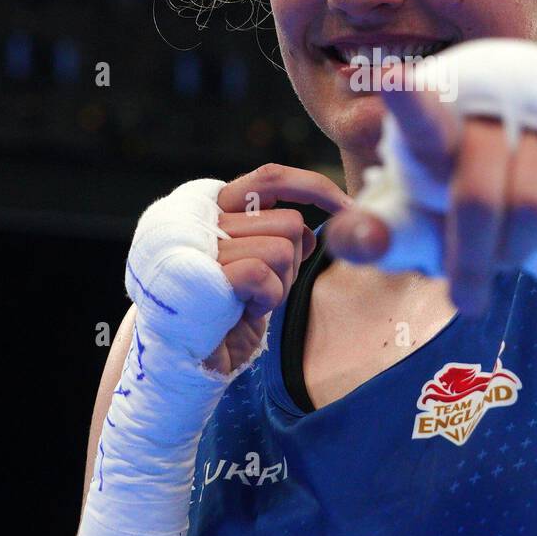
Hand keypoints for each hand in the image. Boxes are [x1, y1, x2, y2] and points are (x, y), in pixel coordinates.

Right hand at [204, 164, 352, 373]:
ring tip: (248, 300)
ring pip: (283, 248)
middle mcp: (206, 216)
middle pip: (290, 222)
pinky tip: (241, 311)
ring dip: (278, 284)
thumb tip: (329, 221)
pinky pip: (263, 271)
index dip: (315, 188)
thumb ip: (281, 233)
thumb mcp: (262, 264)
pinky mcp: (203, 270)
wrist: (189, 357)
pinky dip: (264, 297)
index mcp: (218, 206)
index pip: (271, 178)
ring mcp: (202, 242)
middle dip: (291, 263)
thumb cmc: (228, 311)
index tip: (348, 209)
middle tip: (262, 287)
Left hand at [326, 65, 536, 317]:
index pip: (419, 113)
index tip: (394, 83)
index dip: (407, 102)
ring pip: (530, 205)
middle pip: (476, 197)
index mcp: (430, 107)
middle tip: (465, 302)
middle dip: (471, 263)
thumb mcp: (410, 215)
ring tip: (506, 251)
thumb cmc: (452, 196)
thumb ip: (375, 232)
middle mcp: (486, 87)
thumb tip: (362, 241)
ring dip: (514, 250)